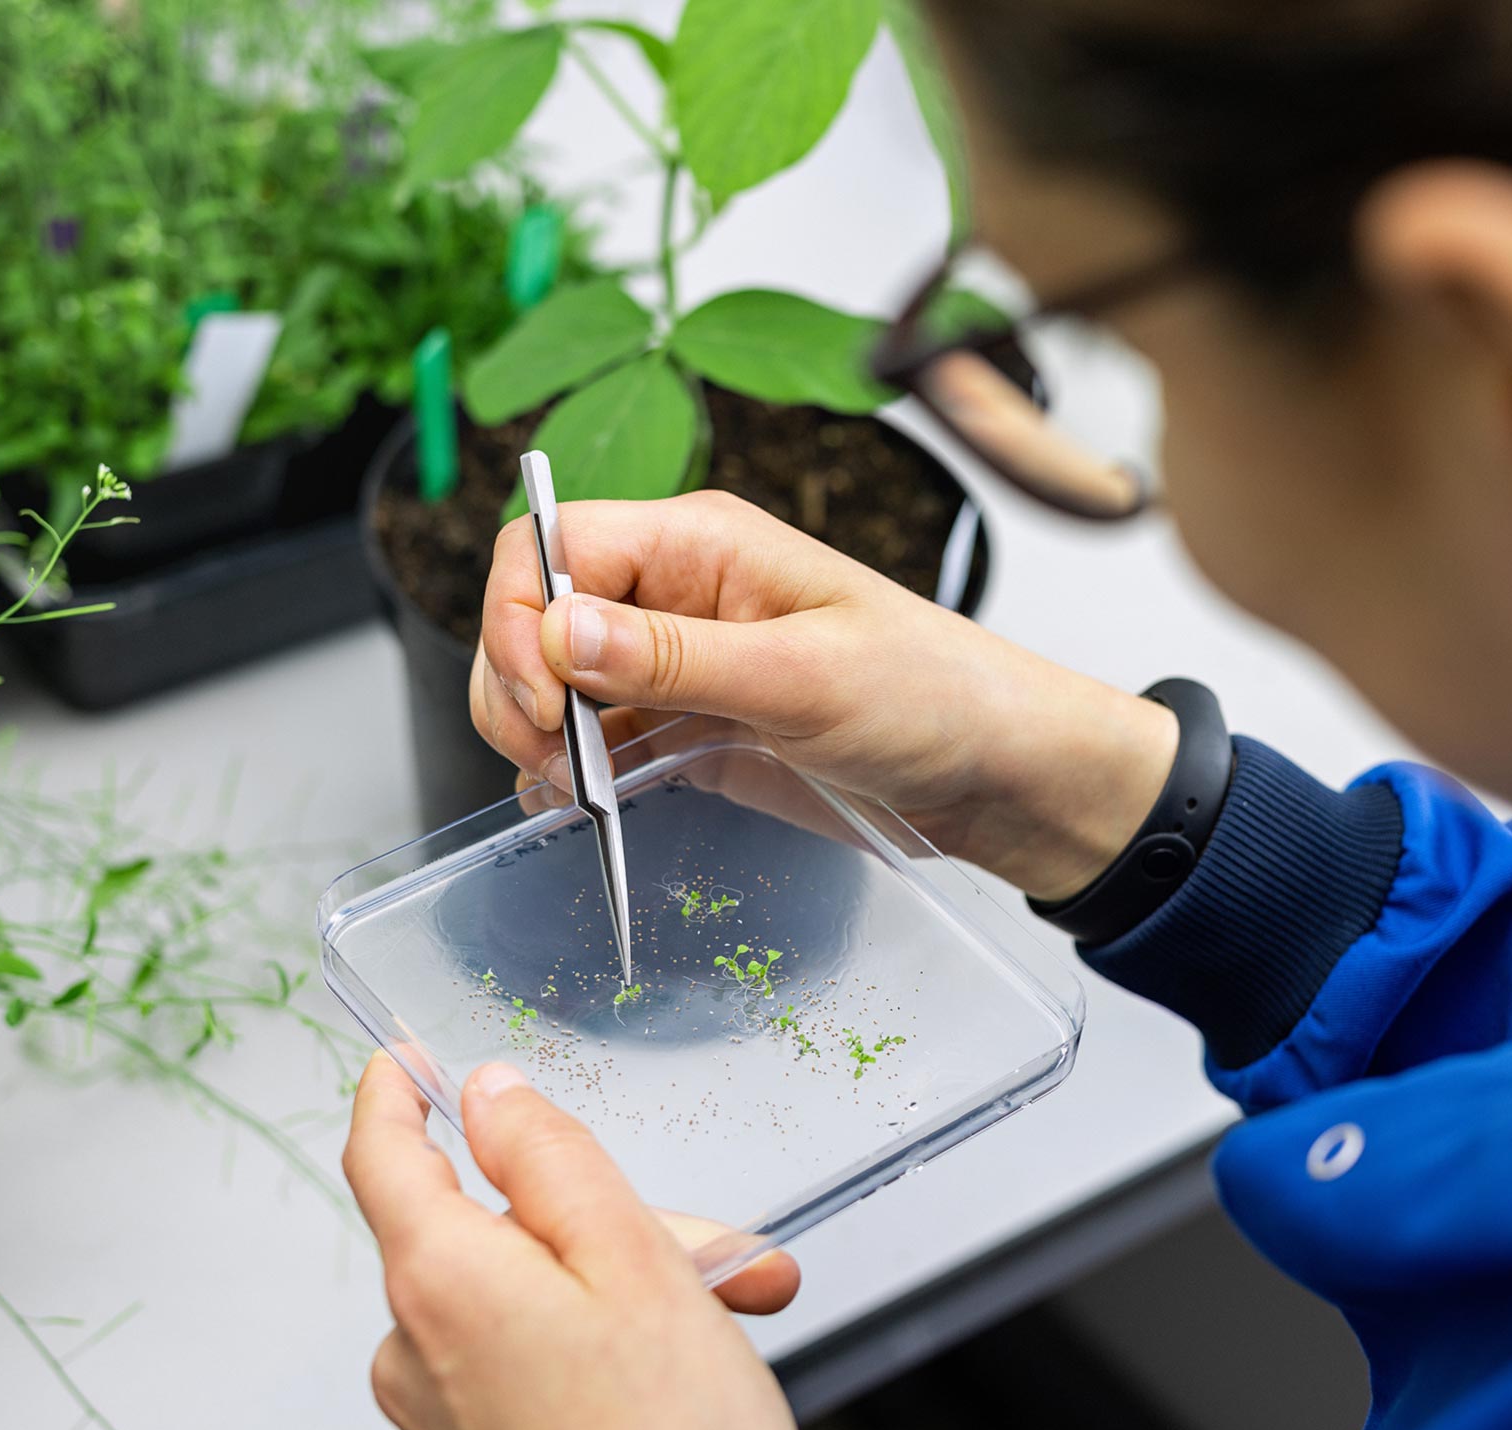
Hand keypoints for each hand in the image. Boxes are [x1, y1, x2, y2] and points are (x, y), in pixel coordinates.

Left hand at [343, 1053, 814, 1429]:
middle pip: (487, 1234)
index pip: (381, 1155)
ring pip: (514, 1306)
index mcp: (441, 1283)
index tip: (402, 1061)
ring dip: (613, 1297)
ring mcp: (435, 1425)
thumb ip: (553, 1158)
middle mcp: (413, 1356)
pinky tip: (665, 1391)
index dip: (392, 1094)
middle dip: (604, 1225)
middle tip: (719, 1258)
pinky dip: (587, 1362)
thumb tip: (492, 1096)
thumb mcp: (638, 1261)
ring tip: (718, 1336)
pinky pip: (514, 1375)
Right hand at [471, 490, 1175, 900]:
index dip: (520, 615)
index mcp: (701, 542)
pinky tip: (583, 805)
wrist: (995, 774)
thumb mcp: (806, 676)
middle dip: (515, 684)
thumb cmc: (934, 695)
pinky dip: (567, 772)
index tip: (548, 701)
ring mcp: (677, 662)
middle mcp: (676, 592)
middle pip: (533, 613)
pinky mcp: (686, 725)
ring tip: (570, 788)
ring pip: (550, 680)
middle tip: (555, 758)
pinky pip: (592, 737)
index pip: (554, 542)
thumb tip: (559, 631)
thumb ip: (677, 657)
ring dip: (534, 734)